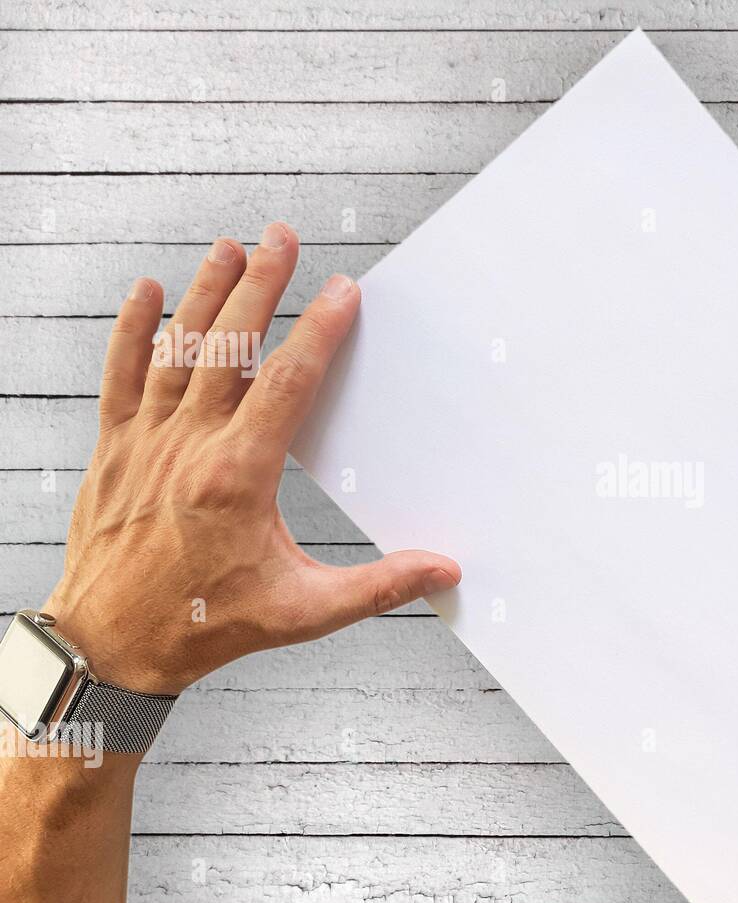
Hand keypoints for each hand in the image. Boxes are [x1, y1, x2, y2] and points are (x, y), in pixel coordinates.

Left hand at [43, 223, 460, 696]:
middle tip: (282, 239)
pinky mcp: (114, 448)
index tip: (341, 293)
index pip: (288, 382)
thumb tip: (442, 571)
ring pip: (178, 349)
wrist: (111, 643)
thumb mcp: (303, 612)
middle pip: (231, 345)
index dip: (319, 330)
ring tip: (232, 249)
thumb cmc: (203, 625)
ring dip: (206, 294)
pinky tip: (146, 294)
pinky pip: (119, 374)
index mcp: (238, 477)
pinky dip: (131, 330)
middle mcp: (189, 446)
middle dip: (261, 285)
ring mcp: (146, 441)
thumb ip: (377, 587)